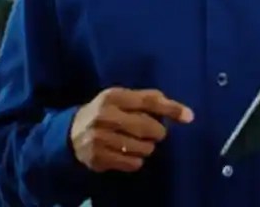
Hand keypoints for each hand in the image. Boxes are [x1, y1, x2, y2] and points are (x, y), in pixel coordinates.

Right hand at [70, 87, 193, 172]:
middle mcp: (105, 116)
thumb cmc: (106, 112)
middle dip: (158, 132)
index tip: (189, 116)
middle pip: (148, 127)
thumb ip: (148, 100)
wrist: (71, 133)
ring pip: (143, 148)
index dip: (171, 109)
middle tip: (154, 132)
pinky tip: (129, 153)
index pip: (148, 101)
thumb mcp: (121, 99)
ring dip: (147, 147)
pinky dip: (136, 160)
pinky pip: (133, 163)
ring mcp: (100, 138)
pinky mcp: (98, 158)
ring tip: (138, 142)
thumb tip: (182, 111)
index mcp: (113, 97)